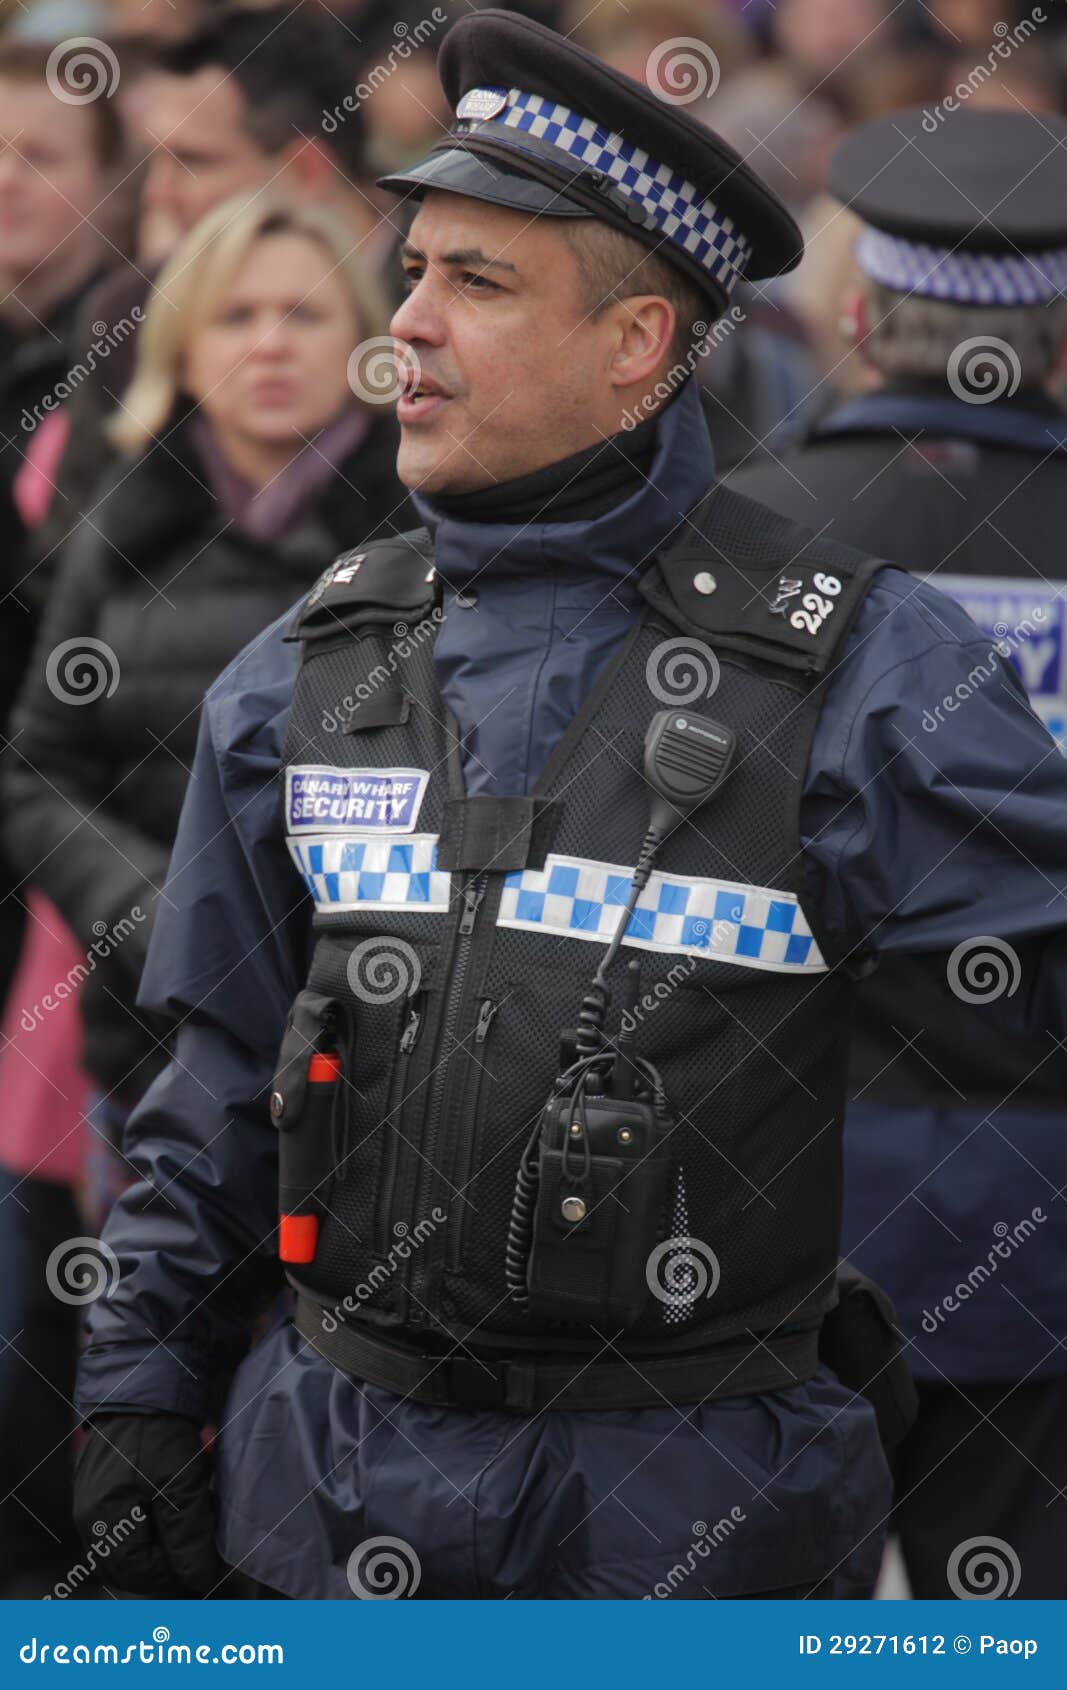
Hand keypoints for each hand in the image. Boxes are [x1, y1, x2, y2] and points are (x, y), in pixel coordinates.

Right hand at [73, 1411, 226, 1596]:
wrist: (144, 1382)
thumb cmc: (160, 1432)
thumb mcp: (181, 1484)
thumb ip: (187, 1536)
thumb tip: (197, 1579)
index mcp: (101, 1520)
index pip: (136, 1573)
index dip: (172, 1575)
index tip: (203, 1565)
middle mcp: (88, 1517)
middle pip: (127, 1565)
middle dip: (165, 1564)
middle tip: (198, 1551)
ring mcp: (92, 1502)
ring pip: (128, 1547)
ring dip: (159, 1546)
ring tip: (189, 1526)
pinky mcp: (103, 1489)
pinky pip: (127, 1524)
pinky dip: (152, 1525)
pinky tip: (175, 1507)